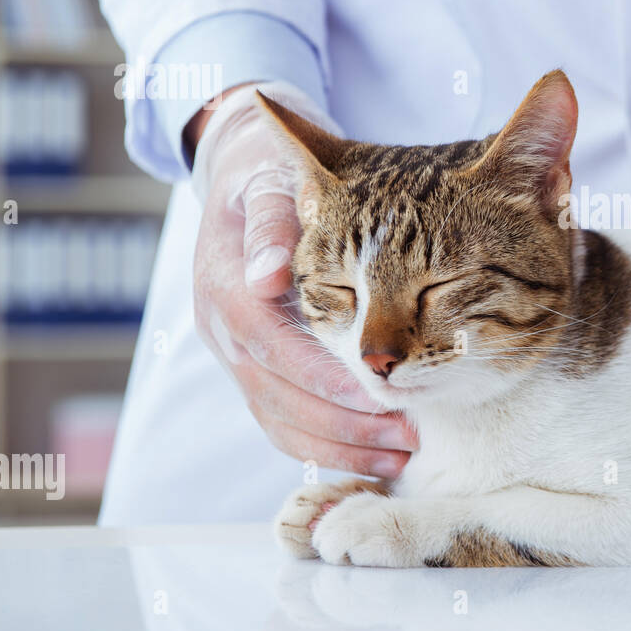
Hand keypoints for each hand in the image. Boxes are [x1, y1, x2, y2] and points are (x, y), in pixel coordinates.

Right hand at [189, 82, 416, 476]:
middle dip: (344, 423)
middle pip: (277, 395)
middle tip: (407, 436)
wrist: (241, 177)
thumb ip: (273, 224)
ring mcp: (233, 353)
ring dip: (340, 445)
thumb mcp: (272, 181)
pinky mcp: (251, 368)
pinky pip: (282, 420)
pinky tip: (373, 454)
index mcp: (226, 287)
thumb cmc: (269, 175)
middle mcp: (223, 329)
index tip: (380, 392)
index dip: (324, 376)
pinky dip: (325, 445)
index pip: (273, 346)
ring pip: (279, 419)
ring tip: (401, 455)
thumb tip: (268, 276)